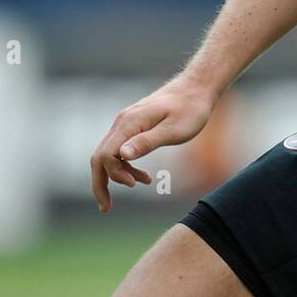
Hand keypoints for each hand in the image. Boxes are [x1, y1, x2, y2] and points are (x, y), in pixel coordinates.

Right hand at [89, 74, 218, 213]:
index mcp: (129, 124)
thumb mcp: (174, 130)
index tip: (133, 185)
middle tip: (105, 208)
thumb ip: (147, 142)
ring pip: (109, 154)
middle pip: (99, 157)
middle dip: (100, 183)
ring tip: (140, 184)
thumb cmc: (190, 110)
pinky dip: (126, 165)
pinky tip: (143, 177)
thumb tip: (122, 155)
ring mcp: (126, 123)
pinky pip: (120, 149)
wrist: (196, 88)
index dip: (113, 175)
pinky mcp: (133, 126)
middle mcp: (122, 123)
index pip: (105, 154)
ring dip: (117, 174)